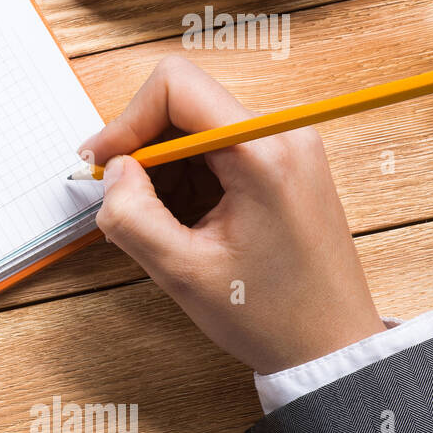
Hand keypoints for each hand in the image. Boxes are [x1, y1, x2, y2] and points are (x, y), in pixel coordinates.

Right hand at [80, 56, 383, 374]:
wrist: (329, 345)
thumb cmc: (271, 315)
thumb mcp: (183, 272)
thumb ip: (133, 216)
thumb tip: (112, 173)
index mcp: (263, 153)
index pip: (177, 87)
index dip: (126, 120)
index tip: (103, 162)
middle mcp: (281, 136)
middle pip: (183, 104)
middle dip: (141, 149)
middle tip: (121, 199)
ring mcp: (284, 148)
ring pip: (194, 128)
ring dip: (161, 169)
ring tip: (159, 224)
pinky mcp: (281, 165)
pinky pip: (214, 150)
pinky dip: (184, 179)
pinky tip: (182, 223)